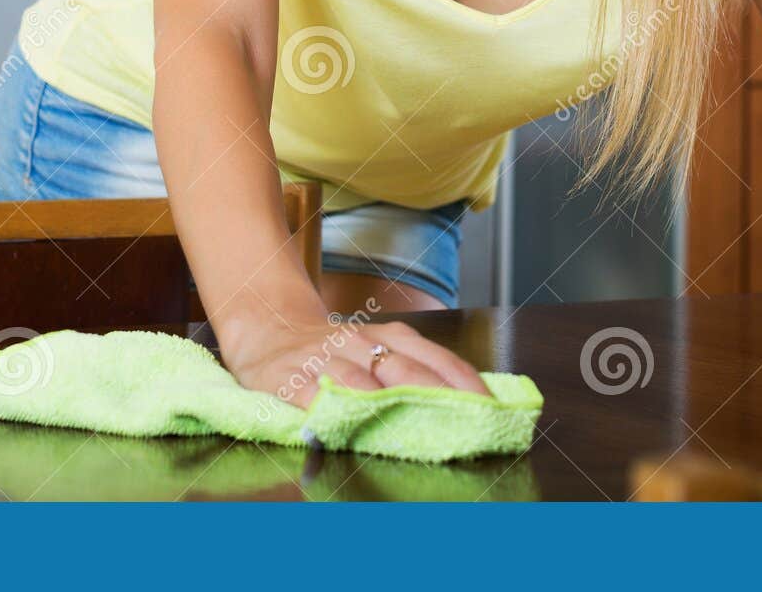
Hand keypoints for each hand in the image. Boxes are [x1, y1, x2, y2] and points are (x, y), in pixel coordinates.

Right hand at [224, 317, 492, 409]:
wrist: (270, 328)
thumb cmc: (337, 349)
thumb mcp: (379, 349)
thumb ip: (417, 371)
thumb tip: (471, 404)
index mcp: (391, 336)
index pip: (438, 359)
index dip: (465, 385)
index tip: (491, 410)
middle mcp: (361, 343)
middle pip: (405, 370)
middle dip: (434, 399)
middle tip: (462, 428)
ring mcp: (325, 359)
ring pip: (359, 382)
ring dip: (386, 408)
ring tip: (413, 433)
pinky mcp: (289, 378)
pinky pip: (312, 396)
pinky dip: (329, 413)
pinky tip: (343, 431)